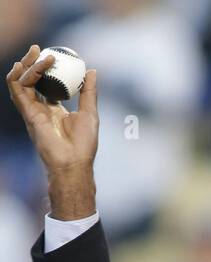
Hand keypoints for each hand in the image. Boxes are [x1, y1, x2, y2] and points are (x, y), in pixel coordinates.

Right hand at [6, 44, 97, 176]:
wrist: (75, 162)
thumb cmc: (84, 144)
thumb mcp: (90, 113)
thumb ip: (89, 92)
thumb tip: (92, 71)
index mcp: (54, 109)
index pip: (45, 84)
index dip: (45, 68)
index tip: (52, 54)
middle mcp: (41, 109)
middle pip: (31, 80)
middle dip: (31, 62)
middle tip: (38, 48)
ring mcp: (33, 111)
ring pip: (22, 81)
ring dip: (27, 65)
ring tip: (37, 53)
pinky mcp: (28, 114)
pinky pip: (17, 90)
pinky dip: (17, 76)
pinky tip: (23, 65)